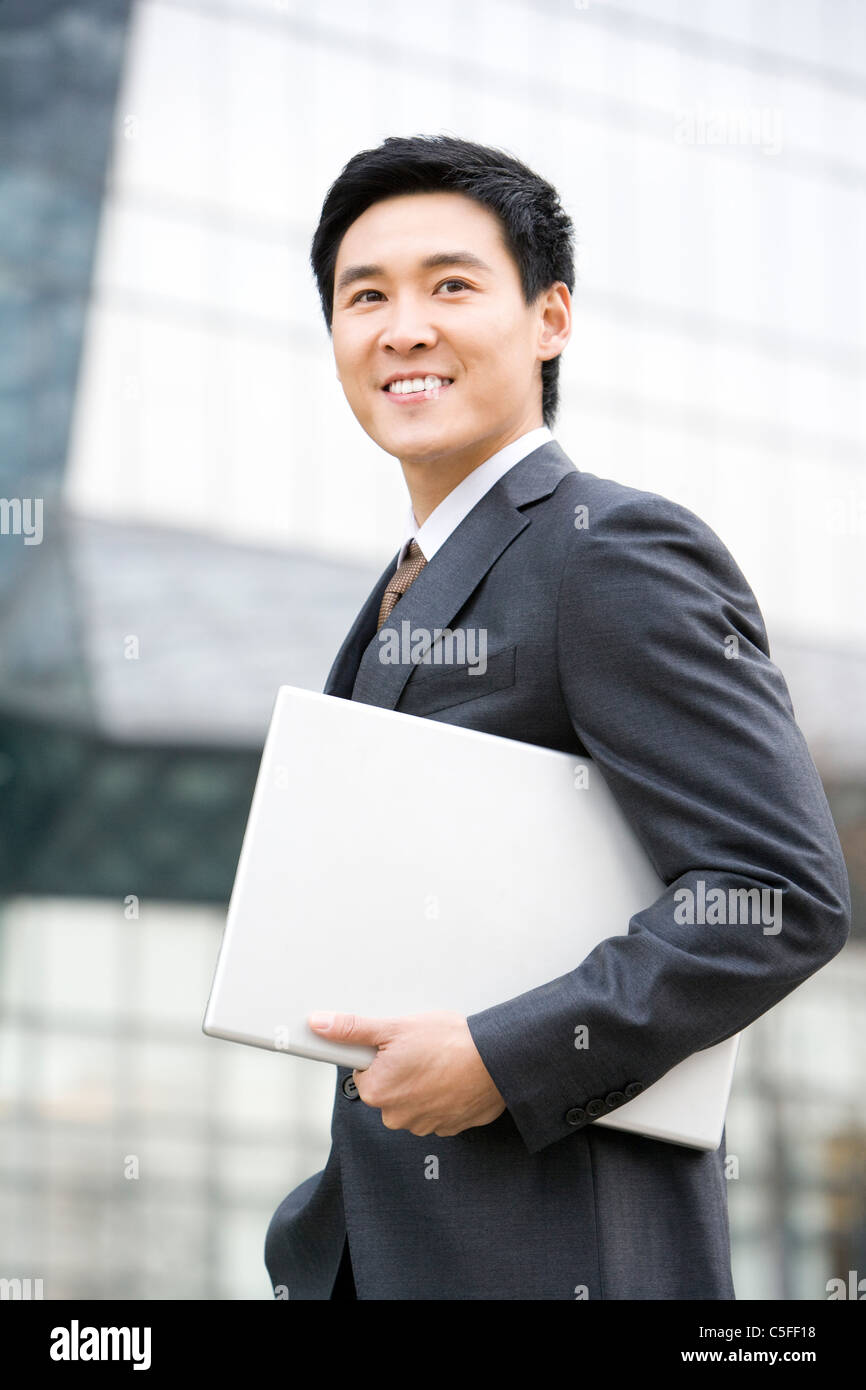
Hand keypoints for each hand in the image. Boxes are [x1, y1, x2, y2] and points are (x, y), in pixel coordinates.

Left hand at [307, 1009, 506, 1136]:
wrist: (497, 1060)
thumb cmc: (449, 1042)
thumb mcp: (395, 1027)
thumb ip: (353, 1029)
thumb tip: (318, 1024)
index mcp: (378, 1092)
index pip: (366, 1073)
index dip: (381, 1055)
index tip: (399, 1047)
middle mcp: (396, 1116)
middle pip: (388, 1089)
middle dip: (402, 1071)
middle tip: (423, 1051)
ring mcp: (424, 1126)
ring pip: (413, 1100)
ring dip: (423, 1084)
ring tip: (442, 1063)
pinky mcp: (448, 1128)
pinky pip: (436, 1110)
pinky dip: (443, 1096)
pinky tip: (454, 1078)